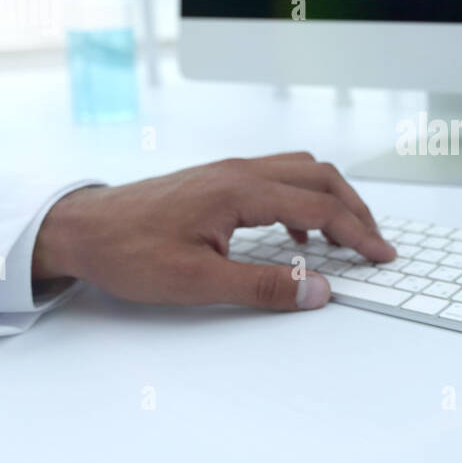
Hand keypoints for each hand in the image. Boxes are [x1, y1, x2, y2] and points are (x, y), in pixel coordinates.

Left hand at [32, 153, 394, 310]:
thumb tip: (317, 291)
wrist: (79, 229)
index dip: (358, 233)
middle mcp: (239, 171)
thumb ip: (263, 286)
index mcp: (240, 190)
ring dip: (331, 201)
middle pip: (320, 177)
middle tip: (375, 245)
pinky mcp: (217, 181)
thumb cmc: (126, 251)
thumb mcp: (197, 281)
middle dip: (356, 210)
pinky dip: (303, 202)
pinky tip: (297, 236)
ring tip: (345, 238)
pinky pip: (278, 179)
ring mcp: (228, 172)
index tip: (382, 255)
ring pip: (301, 172)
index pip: (320, 206)